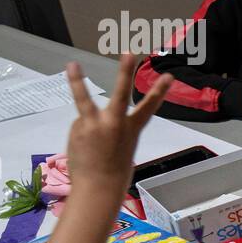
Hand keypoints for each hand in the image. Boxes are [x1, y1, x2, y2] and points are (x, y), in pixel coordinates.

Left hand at [64, 53, 170, 199]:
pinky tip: (83, 148)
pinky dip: (81, 134)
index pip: (149, 107)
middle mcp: (115, 123)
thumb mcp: (123, 149)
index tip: (169, 76)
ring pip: (84, 99)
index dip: (160, 91)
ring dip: (77, 80)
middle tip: (129, 53)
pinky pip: (80, 126)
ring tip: (72, 64)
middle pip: (120, 93)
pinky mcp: (78, 130)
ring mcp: (94, 125)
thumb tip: (94, 122)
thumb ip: (113, 131)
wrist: (98, 188)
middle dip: (125, 72)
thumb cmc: (115, 174)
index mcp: (131, 129)